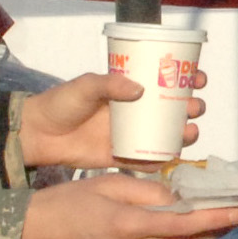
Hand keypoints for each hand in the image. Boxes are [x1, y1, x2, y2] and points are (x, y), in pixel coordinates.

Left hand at [19, 69, 204, 169]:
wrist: (39, 135)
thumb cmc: (61, 104)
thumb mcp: (84, 87)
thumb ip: (108, 84)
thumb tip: (138, 88)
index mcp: (129, 90)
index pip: (164, 80)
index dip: (186, 78)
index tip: (198, 78)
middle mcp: (136, 112)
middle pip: (173, 109)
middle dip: (191, 107)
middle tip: (193, 107)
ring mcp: (131, 135)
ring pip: (167, 135)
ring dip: (184, 134)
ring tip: (189, 133)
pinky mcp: (123, 157)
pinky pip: (148, 160)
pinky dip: (162, 160)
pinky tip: (172, 158)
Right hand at [21, 173, 237, 238]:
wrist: (33, 235)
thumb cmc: (67, 201)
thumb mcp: (108, 184)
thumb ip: (147, 192)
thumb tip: (178, 200)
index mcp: (127, 226)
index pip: (182, 225)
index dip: (214, 220)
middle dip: (212, 231)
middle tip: (234, 217)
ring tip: (213, 224)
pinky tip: (179, 236)